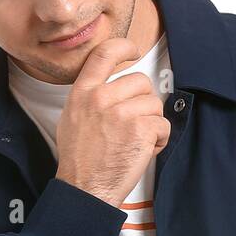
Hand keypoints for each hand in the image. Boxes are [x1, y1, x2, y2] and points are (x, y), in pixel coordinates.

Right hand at [55, 37, 171, 206]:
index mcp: (83, 93)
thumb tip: (109, 86)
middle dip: (144, 102)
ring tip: (137, 141)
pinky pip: (163, 125)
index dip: (124, 47)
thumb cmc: (79, 161)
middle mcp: (101, 98)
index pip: (104, 54)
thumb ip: (89, 98)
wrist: (84, 188)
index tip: (133, 50)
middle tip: (135, 123)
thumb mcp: (71, 119)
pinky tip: (144, 150)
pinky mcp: (140, 129)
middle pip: (140, 81)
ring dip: (152, 124)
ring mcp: (121, 113)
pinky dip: (159, 140)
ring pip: (154, 104)